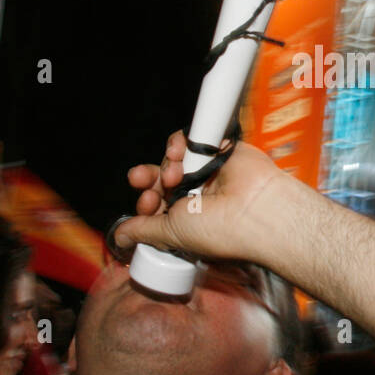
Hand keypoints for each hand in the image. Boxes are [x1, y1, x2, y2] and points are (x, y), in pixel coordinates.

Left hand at [111, 130, 292, 265]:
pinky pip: (190, 139)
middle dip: (148, 179)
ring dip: (166, 164)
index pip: (156, 205)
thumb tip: (119, 236)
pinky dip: (179, 142)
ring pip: (173, 159)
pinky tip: (180, 151)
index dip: (145, 202)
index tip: (146, 203)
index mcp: (187, 219)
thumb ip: (144, 230)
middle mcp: (197, 196)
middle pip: (161, 180)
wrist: (254, 209)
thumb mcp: (171, 234)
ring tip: (173, 173)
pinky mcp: (217, 151)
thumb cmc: (219, 230)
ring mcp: (207, 173)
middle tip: (143, 181)